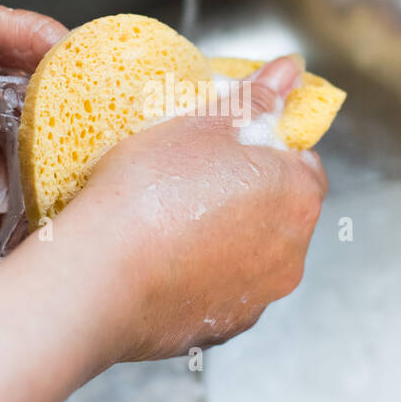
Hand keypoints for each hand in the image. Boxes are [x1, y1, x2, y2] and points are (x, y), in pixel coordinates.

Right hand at [48, 56, 328, 362]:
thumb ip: (255, 97)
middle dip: (245, 192)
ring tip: (169, 218)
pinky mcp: (219, 329)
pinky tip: (160, 258)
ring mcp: (257, 298)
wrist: (99, 275)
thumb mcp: (203, 122)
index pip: (301, 162)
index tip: (227, 142)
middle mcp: (291, 254)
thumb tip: (290, 72)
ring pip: (248, 254)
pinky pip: (216, 291)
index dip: (264, 147)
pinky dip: (197, 274)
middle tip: (192, 175)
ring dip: (222, 236)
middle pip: (277, 211)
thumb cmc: (151, 191)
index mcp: (298, 197)